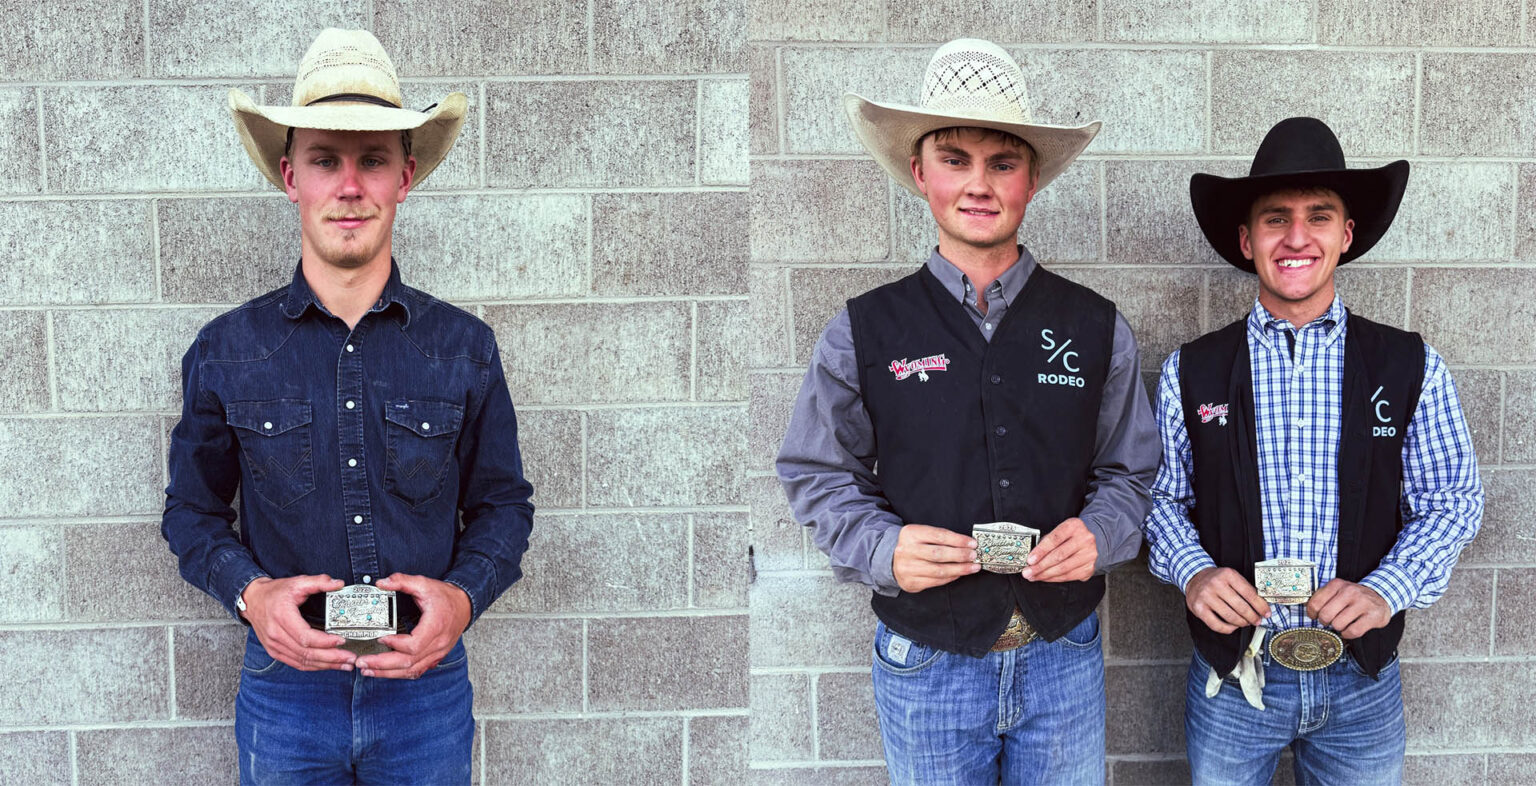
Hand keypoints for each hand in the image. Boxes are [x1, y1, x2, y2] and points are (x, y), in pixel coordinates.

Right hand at [240, 575, 354, 670]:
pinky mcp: (275, 651)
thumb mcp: (296, 582)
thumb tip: (339, 583)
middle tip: (351, 659)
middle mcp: (276, 635)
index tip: (342, 640)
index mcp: (282, 617)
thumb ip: (318, 582)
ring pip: (302, 661)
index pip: (305, 637)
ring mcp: (274, 646)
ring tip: (345, 665)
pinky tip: (328, 666)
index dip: (325, 642)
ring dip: (325, 665)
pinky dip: (313, 666)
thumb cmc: (274, 592)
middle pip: (306, 653)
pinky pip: (296, 663)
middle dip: (331, 658)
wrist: (252, 600)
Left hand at [354, 574, 471, 678]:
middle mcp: (438, 644)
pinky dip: (401, 674)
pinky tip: (387, 673)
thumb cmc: (446, 597)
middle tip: (362, 663)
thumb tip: (381, 582)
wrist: (465, 605)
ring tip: (368, 670)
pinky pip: (417, 671)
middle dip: (382, 665)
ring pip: (411, 670)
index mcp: (435, 627)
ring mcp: (437, 653)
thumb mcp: (424, 584)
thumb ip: (403, 581)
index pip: (413, 645)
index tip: (381, 638)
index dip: (395, 645)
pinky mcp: (435, 657)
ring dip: (388, 673)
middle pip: (408, 662)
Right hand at [892, 524, 979, 592]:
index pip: (938, 535)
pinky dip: (950, 578)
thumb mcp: (922, 535)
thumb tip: (966, 544)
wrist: (891, 561)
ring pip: (938, 570)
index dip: (958, 540)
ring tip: (972, 567)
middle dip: (960, 555)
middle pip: (938, 554)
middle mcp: (907, 550)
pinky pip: (935, 581)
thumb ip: (940, 538)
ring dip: (959, 569)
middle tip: (974, 556)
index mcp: (910, 533)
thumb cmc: (913, 546)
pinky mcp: (911, 582)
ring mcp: (907, 568)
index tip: (972, 543)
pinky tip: (959, 574)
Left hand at [1023, 517, 1095, 581]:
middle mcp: (1085, 539)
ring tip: (1034, 576)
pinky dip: (1054, 578)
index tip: (1029, 560)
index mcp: (1074, 526)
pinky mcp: (1090, 567)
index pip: (1054, 539)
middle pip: (1059, 556)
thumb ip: (1046, 542)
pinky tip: (1046, 578)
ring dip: (1045, 575)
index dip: (1040, 551)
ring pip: (1063, 568)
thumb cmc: (1070, 536)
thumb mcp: (1059, 531)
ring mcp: (1089, 554)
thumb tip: (1031, 558)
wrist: (1089, 540)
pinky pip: (1069, 576)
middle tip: (1028, 572)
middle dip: (1040, 566)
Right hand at [1185, 567, 1270, 633]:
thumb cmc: (1216, 579)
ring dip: (1242, 623)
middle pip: (1241, 607)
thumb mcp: (1231, 577)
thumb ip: (1245, 588)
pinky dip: (1228, 629)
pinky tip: (1233, 626)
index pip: (1249, 593)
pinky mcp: (1199, 608)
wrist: (1194, 578)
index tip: (1266, 613)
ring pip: (1230, 617)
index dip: (1261, 606)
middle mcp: (1216, 584)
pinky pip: (1217, 625)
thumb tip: (1262, 605)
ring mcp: (1206, 597)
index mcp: (1228, 574)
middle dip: (1253, 617)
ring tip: (1245, 623)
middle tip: (1257, 620)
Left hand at [1307, 579, 1391, 638]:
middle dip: (1325, 622)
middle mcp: (1350, 591)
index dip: (1312, 613)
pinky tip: (1349, 629)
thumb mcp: (1338, 591)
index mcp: (1337, 584)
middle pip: (1326, 615)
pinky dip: (1348, 634)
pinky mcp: (1373, 616)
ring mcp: (1362, 603)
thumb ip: (1323, 597)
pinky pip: (1353, 631)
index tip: (1315, 616)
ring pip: (1338, 624)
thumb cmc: (1354, 597)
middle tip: (1330, 621)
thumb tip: (1307, 608)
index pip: (1315, 603)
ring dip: (1338, 628)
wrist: (1381, 598)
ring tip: (1343, 623)